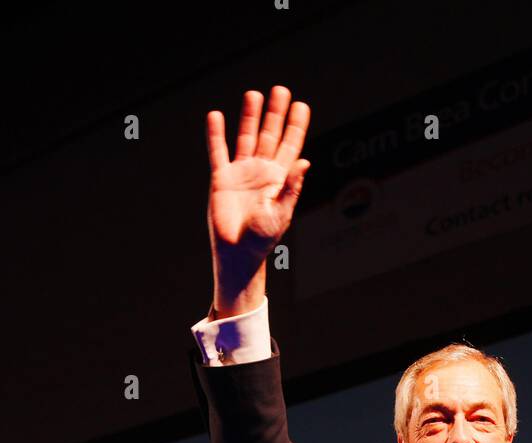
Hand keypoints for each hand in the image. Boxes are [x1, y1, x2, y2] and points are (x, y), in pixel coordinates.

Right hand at [205, 86, 310, 313]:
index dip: (296, 126)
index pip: (290, 146)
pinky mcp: (221, 178)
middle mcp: (261, 171)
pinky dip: (216, 134)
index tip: (301, 106)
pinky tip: (216, 117)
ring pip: (246, 137)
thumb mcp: (281, 213)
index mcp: (279, 179)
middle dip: (275, 113)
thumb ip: (291, 187)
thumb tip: (305, 161)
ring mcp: (241, 172)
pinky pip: (218, 151)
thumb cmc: (262, 239)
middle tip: (281, 90)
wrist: (238, 253)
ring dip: (250, 117)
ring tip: (253, 95)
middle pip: (270, 135)